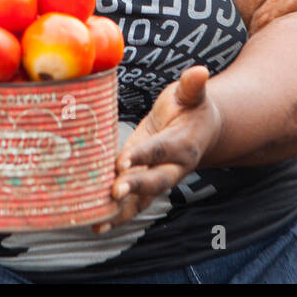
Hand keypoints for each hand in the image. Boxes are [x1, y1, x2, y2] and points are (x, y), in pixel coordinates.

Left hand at [95, 67, 223, 231]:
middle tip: (113, 192)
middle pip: (155, 181)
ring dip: (122, 212)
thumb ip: (192, 86)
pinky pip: (133, 205)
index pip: (161, 150)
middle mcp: (174, 168)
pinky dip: (116, 216)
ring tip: (99, 221)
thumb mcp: (191, 95)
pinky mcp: (145, 186)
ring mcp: (159, 180)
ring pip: (143, 200)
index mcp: (183, 144)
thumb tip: (199, 71)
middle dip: (134, 187)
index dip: (143, 156)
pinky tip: (96, 225)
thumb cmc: (191, 108)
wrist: (201, 131)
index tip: (123, 162)